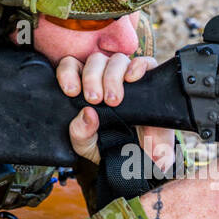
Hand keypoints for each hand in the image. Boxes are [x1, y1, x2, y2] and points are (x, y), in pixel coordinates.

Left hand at [58, 52, 173, 168]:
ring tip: (113, 100)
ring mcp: (128, 77)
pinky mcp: (150, 80)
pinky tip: (132, 79)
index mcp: (85, 87)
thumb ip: (80, 133)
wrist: (140, 159)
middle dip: (91, 78)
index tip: (71, 91)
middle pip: (95, 60)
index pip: (72, 66)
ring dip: (112, 77)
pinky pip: (146, 62)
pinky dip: (138, 66)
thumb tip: (87, 113)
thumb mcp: (87, 145)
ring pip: (118, 60)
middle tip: (94, 99)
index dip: (68, 73)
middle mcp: (106, 78)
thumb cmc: (110, 147)